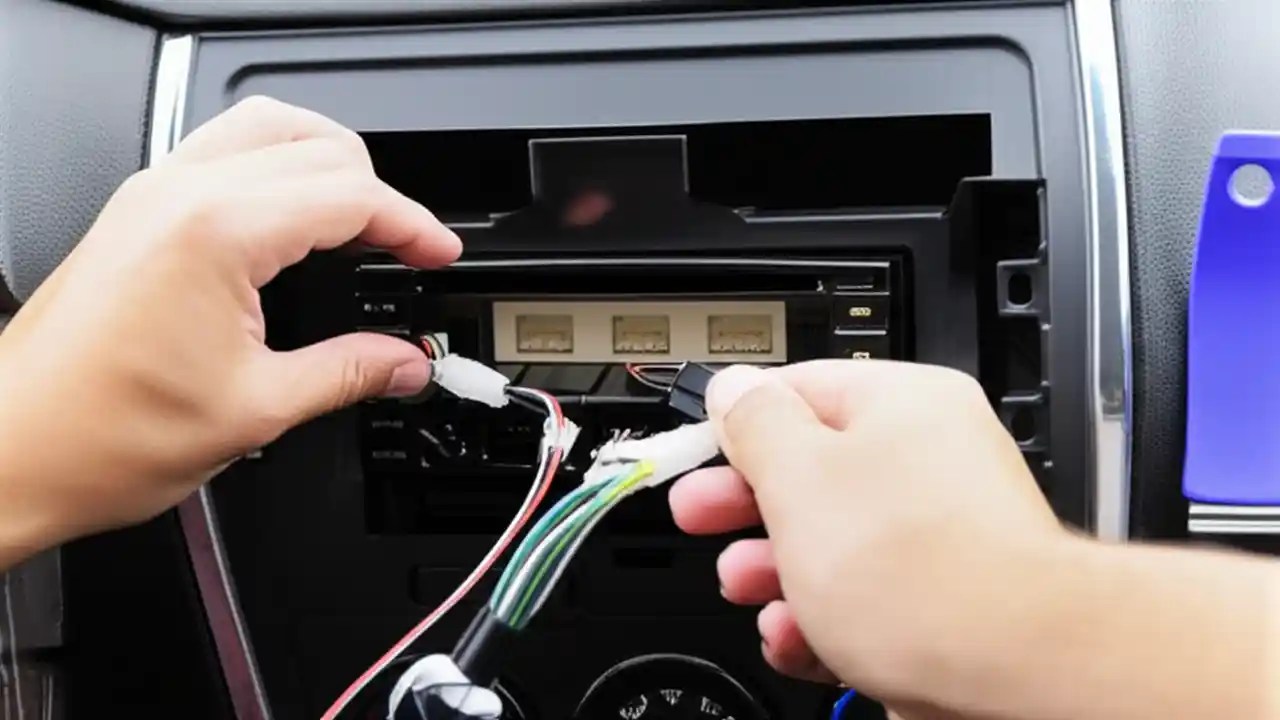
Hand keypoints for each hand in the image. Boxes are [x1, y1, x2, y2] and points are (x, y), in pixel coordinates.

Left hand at [0, 96, 458, 566]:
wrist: (10, 453)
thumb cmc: (100, 436)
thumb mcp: (256, 409)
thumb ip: (350, 374)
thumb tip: (407, 362)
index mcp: (216, 232)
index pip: (349, 194)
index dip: (412, 225)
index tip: (440, 256)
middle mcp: (181, 194)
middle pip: (319, 146)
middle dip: (380, 193)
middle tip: (409, 250)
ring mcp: (153, 195)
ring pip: (270, 128)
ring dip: (329, 164)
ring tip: (364, 221)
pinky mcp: (137, 211)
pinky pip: (225, 149)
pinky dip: (279, 168)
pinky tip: (297, 220)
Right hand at [668, 361, 1063, 705]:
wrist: (1016, 673)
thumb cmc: (921, 567)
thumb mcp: (800, 474)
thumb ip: (755, 423)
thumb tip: (734, 387)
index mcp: (903, 406)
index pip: (800, 390)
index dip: (736, 422)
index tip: (696, 454)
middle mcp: (929, 463)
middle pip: (810, 471)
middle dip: (746, 505)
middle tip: (704, 518)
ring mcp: (940, 539)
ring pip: (832, 544)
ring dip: (775, 570)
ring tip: (749, 588)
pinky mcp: (942, 607)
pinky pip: (862, 601)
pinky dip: (819, 620)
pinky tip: (796, 638)